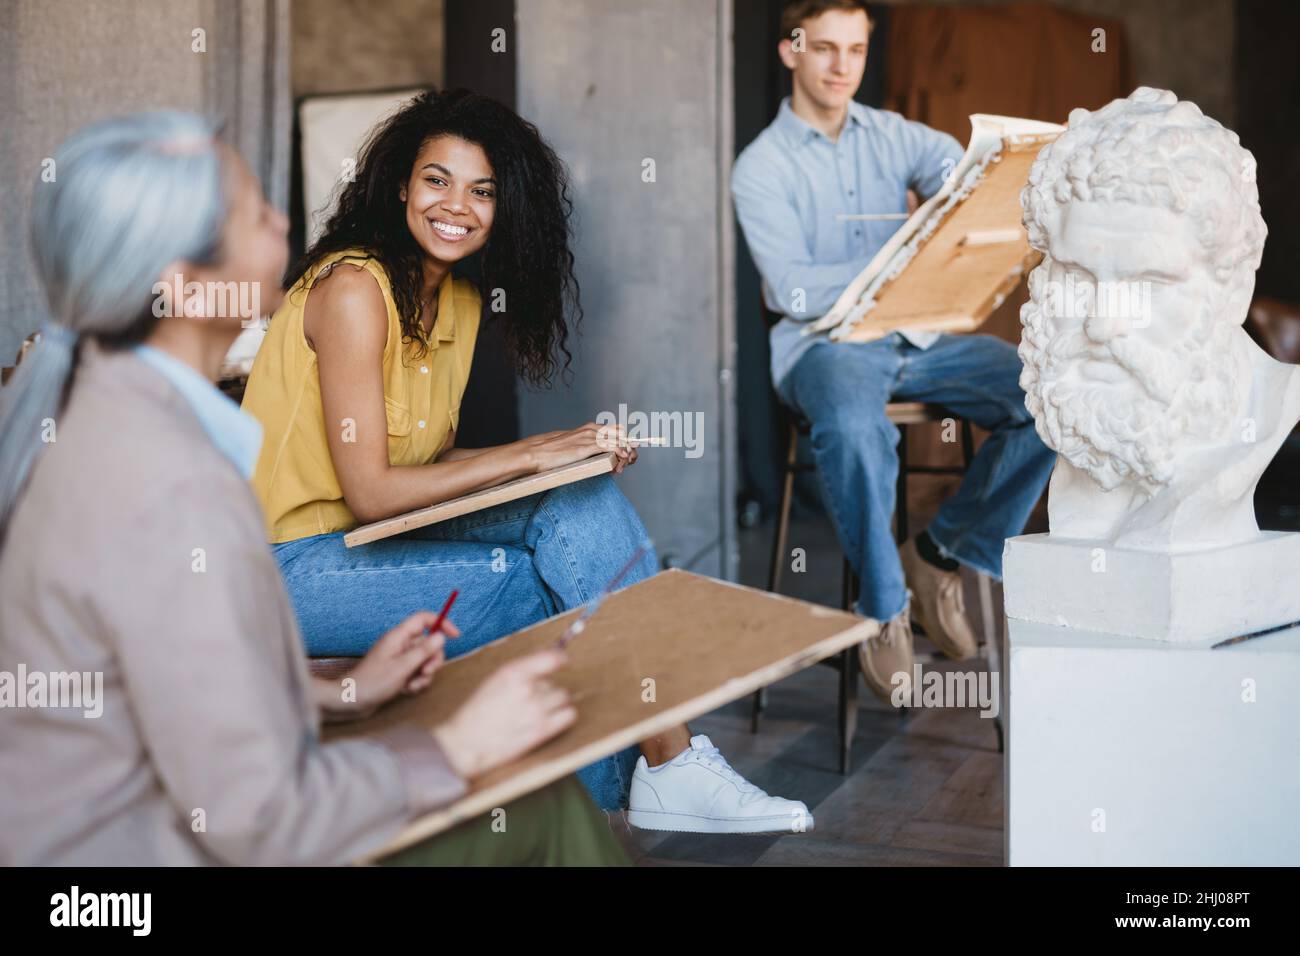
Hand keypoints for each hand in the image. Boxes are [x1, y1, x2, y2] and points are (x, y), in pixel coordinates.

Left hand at [331, 611, 458, 718]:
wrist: (351, 701)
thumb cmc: (373, 683)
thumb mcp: (402, 668)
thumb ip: (423, 651)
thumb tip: (441, 636)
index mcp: (399, 636)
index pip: (424, 619)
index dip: (441, 623)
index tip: (455, 636)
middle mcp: (400, 644)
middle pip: (429, 643)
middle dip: (432, 660)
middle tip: (424, 673)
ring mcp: (399, 658)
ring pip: (425, 660)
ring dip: (424, 675)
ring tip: (411, 686)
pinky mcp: (398, 671)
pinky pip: (417, 672)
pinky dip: (416, 682)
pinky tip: (406, 690)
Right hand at [432, 649, 576, 778]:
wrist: (467, 742)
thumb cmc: (478, 711)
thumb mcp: (496, 679)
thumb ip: (522, 670)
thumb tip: (550, 659)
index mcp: (513, 673)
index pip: (551, 658)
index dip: (559, 659)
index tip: (562, 661)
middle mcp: (527, 689)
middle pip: (554, 683)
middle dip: (545, 690)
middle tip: (529, 701)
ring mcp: (536, 710)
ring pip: (563, 698)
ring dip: (553, 703)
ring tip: (536, 711)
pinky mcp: (542, 730)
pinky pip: (569, 715)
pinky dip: (563, 716)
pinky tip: (550, 719)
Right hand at [519, 423, 636, 474]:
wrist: (536, 453)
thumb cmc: (551, 452)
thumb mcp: (572, 447)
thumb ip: (585, 448)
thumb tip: (594, 457)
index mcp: (589, 428)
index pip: (617, 430)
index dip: (625, 443)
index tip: (626, 457)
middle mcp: (592, 429)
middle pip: (622, 434)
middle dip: (629, 448)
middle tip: (628, 463)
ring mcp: (590, 437)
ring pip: (619, 440)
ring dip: (626, 453)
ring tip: (622, 467)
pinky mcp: (586, 446)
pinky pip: (611, 447)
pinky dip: (620, 452)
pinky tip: (623, 459)